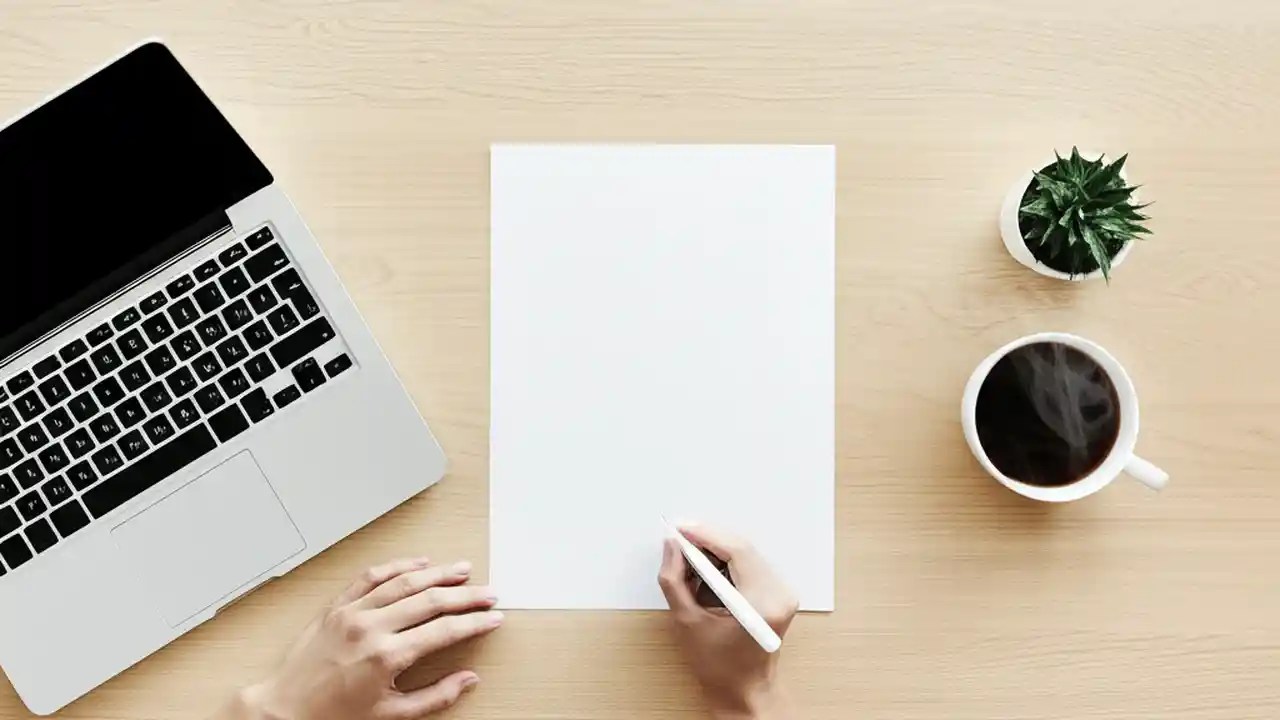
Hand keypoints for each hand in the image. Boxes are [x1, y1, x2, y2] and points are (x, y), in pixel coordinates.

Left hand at [216, 557, 503, 719]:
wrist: (284, 709)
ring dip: (437, 573)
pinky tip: (417, 563)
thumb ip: (434, 697)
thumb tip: (467, 680)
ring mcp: (352, 613)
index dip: (474, 622)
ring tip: (461, 570)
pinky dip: (397, 566)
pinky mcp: (336, 606)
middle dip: (465, 595)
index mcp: (386, 657)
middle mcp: (370, 628)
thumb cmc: (332, 715)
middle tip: (487, 593)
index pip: (444, 631)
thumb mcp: (389, 715)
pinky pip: (371, 577)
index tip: (492, 618)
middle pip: (430, 600)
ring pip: (404, 581)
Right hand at [658, 525, 798, 719]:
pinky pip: (750, 564)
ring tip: (688, 557)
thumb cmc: (719, 668)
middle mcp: (779, 593)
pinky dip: (725, 562)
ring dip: (715, 551)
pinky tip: (705, 569)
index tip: (680, 529)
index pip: (736, 550)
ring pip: (745, 553)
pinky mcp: (778, 593)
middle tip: (679, 539)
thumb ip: (674, 580)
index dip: (705, 535)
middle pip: (742, 548)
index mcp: (762, 602)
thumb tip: (671, 547)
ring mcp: (782, 592)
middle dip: (708, 540)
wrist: (744, 692)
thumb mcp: (687, 622)